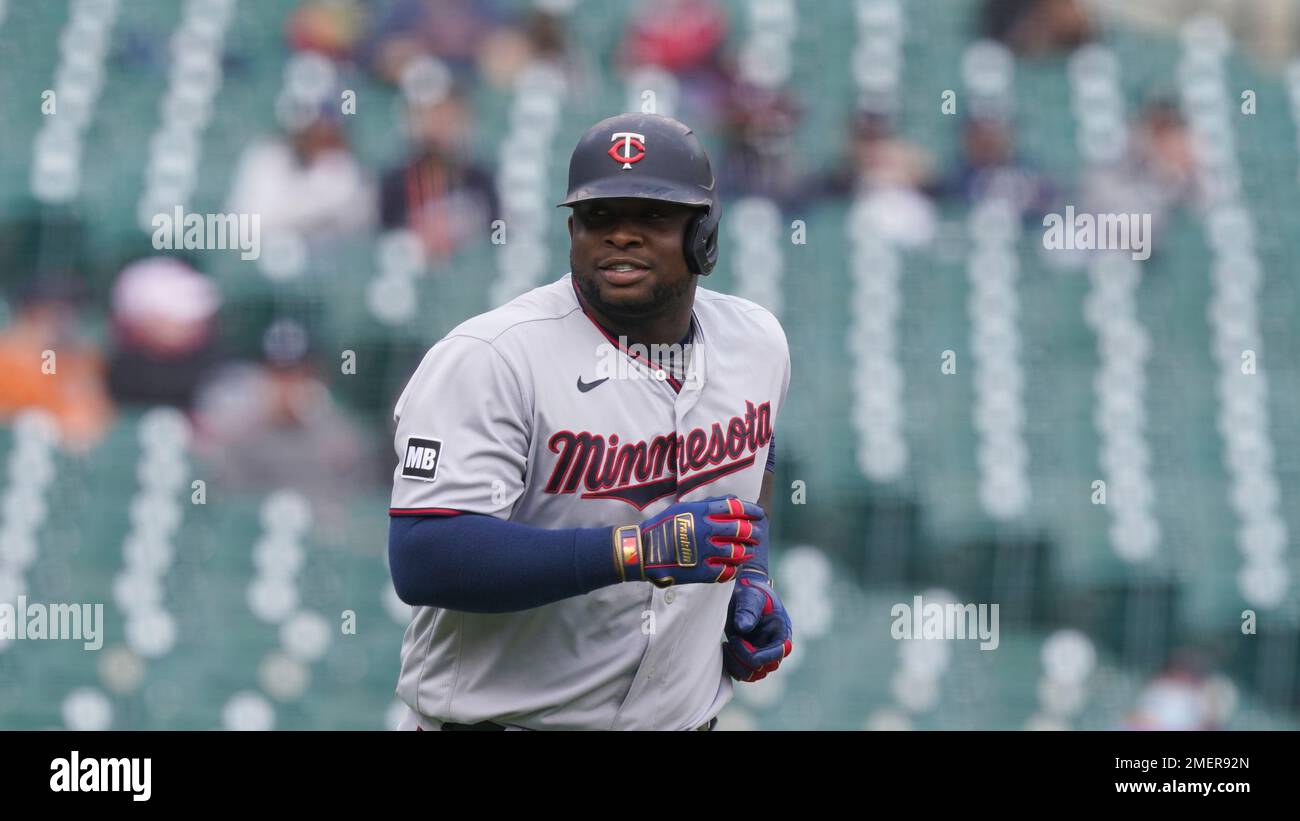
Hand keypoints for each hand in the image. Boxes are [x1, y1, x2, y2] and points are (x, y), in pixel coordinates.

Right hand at [612, 496, 765, 587]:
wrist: (642, 551)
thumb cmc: (662, 526)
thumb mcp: (683, 507)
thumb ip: (709, 503)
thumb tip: (734, 500)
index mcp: (701, 512)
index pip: (736, 508)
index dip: (752, 511)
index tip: (759, 514)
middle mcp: (705, 530)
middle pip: (741, 530)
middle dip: (754, 533)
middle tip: (757, 535)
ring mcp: (704, 552)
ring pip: (737, 552)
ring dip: (746, 552)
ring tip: (748, 552)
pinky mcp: (701, 572)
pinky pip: (726, 572)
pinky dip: (734, 569)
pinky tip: (734, 567)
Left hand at [723, 575, 792, 681]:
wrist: (740, 593)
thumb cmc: (749, 591)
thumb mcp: (750, 596)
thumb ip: (748, 610)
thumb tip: (743, 628)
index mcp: (781, 631)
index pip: (780, 652)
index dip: (761, 654)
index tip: (740, 641)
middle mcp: (774, 646)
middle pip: (765, 667)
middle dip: (745, 657)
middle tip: (732, 639)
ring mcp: (762, 653)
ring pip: (753, 675)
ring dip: (737, 665)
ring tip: (727, 645)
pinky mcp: (749, 657)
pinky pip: (743, 674)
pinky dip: (732, 667)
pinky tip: (724, 649)